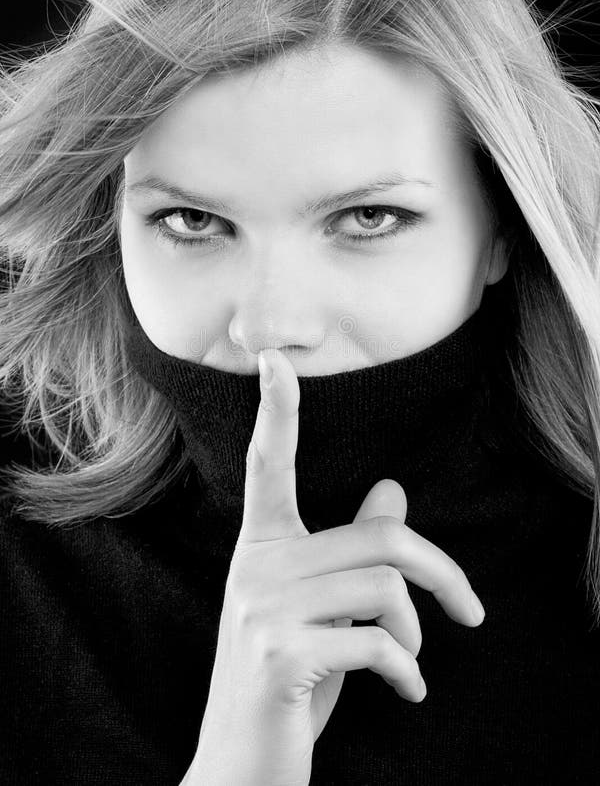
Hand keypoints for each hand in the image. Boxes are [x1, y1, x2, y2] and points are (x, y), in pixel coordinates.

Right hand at [190, 348, 484, 785]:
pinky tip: (408, 690)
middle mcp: (256, 565)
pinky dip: (407, 670)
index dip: (276, 411)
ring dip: (414, 632)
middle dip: (442, 573)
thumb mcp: (320, 608)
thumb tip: (393, 491)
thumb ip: (352, 550)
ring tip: (406, 663)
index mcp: (263, 546)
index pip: (269, 465)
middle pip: (381, 536)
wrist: (240, 763)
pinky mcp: (280, 652)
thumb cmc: (288, 676)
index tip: (273, 359)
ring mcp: (263, 608)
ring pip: (385, 586)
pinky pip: (378, 640)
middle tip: (471, 612)